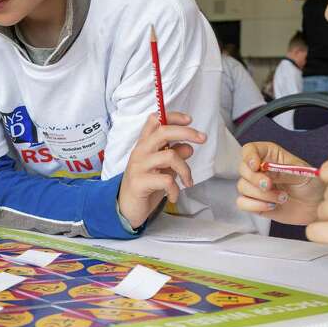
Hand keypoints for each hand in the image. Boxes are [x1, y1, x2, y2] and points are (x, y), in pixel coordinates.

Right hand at [117, 111, 204, 229]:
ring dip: (185, 170)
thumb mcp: (163, 169)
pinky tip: (173, 196)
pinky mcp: (139, 182)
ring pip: (170, 156)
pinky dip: (175, 189)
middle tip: (202, 138)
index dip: (172, 117)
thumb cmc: (145, 187)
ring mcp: (138, 166)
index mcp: (144, 145)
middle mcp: (140, 152)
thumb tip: (189, 146)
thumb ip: (174, 157)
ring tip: (187, 182)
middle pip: (163, 132)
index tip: (189, 120)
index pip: (155, 121)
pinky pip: (166, 180)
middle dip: (186, 132)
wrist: (125, 209)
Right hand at [236, 142, 324, 224]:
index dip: (249, 156)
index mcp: (270, 156)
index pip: (250, 150)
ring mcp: (256, 187)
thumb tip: (265, 169)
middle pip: (242, 169)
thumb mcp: (302, 173)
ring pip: (242, 187)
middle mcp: (260, 170)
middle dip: (255, 179)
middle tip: (269, 185)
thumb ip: (283, 170)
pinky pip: (242, 203)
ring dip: (262, 195)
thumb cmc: (312, 184)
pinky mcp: (255, 203)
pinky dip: (255, 205)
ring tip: (282, 198)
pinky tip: (272, 206)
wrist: (317, 206)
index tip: (256, 166)